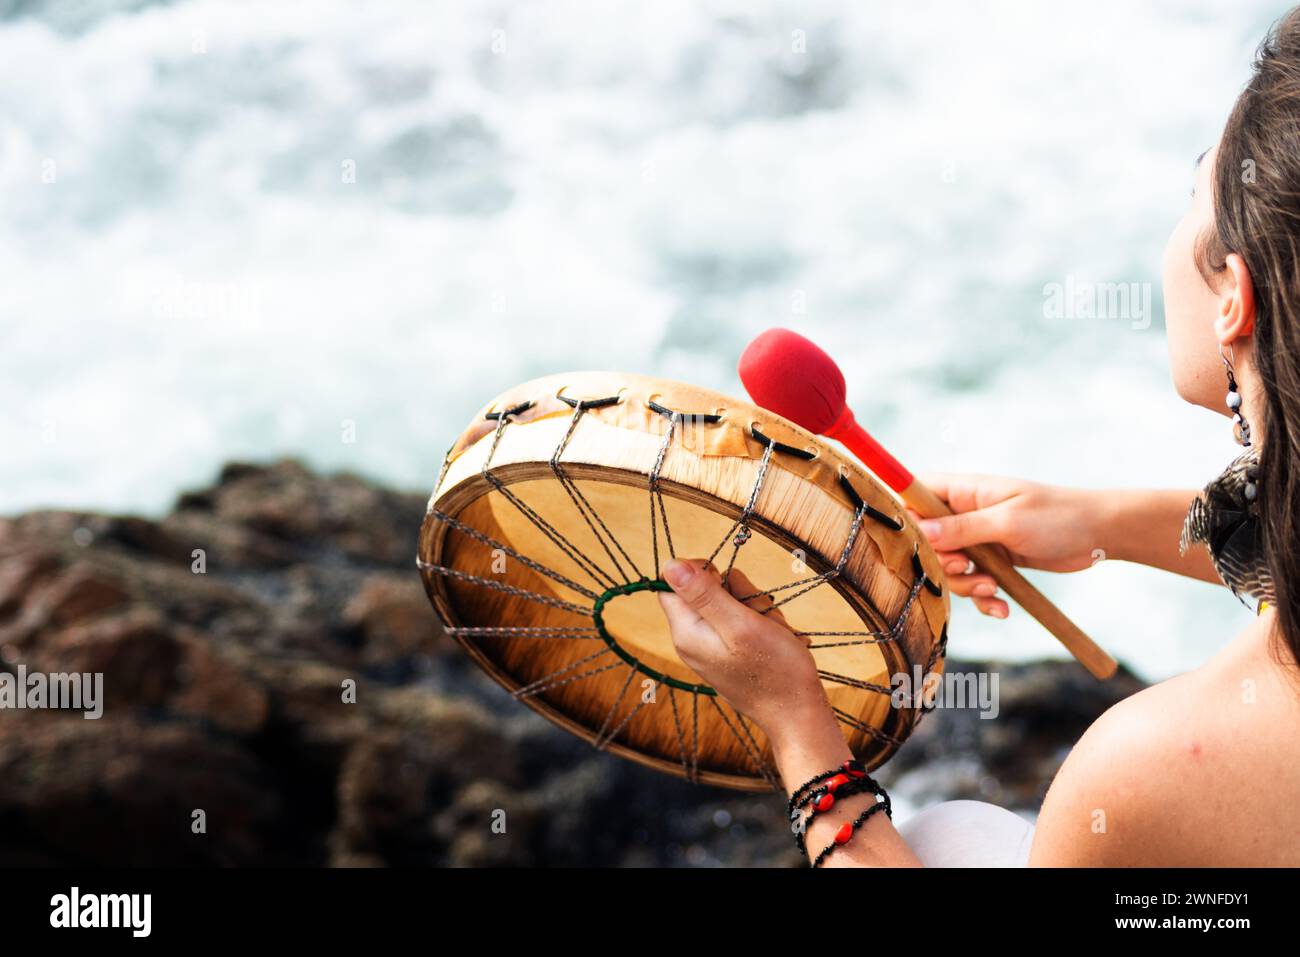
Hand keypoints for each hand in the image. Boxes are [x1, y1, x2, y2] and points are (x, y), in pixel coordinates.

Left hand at [656, 558, 829, 736]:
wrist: (797, 714)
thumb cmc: (774, 670)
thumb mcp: (740, 623)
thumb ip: (703, 594)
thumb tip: (669, 564)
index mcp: (686, 631)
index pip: (674, 583)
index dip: (701, 572)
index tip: (729, 584)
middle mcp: (693, 638)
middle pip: (707, 590)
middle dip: (740, 593)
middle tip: (759, 616)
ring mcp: (712, 646)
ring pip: (731, 603)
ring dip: (757, 608)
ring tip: (772, 631)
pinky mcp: (731, 651)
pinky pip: (743, 621)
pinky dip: (762, 624)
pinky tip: (775, 639)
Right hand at [912, 473, 1105, 618]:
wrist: (1100, 534)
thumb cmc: (1057, 515)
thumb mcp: (1008, 522)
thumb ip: (963, 529)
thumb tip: (921, 533)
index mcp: (964, 491)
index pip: (914, 495)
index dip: (907, 518)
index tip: (918, 543)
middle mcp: (965, 513)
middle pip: (927, 540)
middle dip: (943, 563)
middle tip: (966, 568)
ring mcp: (979, 538)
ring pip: (949, 567)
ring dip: (966, 585)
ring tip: (992, 589)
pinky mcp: (994, 560)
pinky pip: (974, 582)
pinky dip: (984, 598)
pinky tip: (1002, 608)